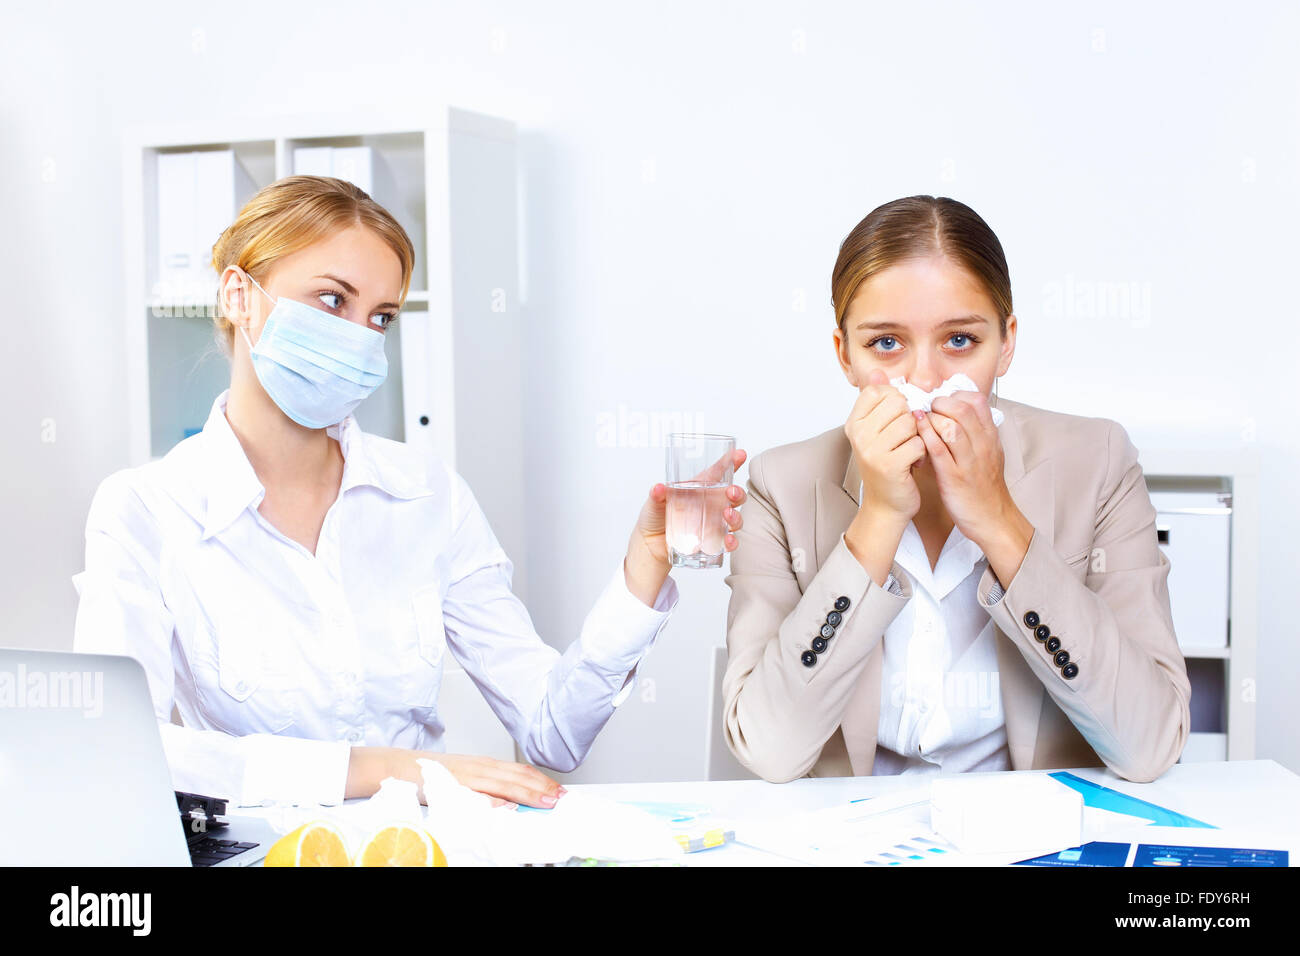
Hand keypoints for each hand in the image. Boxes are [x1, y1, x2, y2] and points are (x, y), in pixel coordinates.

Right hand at [421, 753, 564, 808]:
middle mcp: (481, 767)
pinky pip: (478, 794)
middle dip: (543, 788)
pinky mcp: (455, 785)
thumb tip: (511, 804)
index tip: (560, 791)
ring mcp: (469, 776)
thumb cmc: (434, 775)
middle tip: (562, 798)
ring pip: (505, 784)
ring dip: (528, 793)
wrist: (403, 767)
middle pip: (519, 776)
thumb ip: (488, 789)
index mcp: (486, 766)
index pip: (521, 771)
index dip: (542, 781)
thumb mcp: (467, 779)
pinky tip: (508, 807)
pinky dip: (495, 801)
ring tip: (547, 802)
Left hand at [624, 448, 747, 606]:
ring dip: (736, 516)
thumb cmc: (654, 517)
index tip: (739, 455)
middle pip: (733, 495)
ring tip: (726, 515)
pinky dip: (732, 541)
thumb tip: (658, 488)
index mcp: (699, 489)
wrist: (650, 546)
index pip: (718, 472)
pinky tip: (728, 540)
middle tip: (730, 492)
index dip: (731, 462)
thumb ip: (656, 495)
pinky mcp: (712, 542)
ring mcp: (713, 524)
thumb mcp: (654, 502)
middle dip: (737, 492)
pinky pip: (728, 541)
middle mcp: (710, 505)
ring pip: (735, 517)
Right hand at [845, 368, 924, 522]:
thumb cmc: (885, 465)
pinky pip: (919, 443)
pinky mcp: (889, 465)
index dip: (896, 403)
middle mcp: (858, 434)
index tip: (894, 422)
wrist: (886, 504)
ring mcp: (872, 450)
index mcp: (854, 422)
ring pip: (911, 423)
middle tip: (903, 440)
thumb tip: (877, 372)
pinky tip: (913, 463)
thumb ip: (878, 400)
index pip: (881, 391)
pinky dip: (922, 454)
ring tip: (907, 451)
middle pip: (899, 405)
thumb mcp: (877, 430)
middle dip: (910, 421)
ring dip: (917, 438)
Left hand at [916, 389, 1012, 542]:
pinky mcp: (954, 478)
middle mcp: (982, 446)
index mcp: (990, 437)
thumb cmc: (985, 487)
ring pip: (951, 427)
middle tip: (927, 407)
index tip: (941, 400)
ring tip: (918, 418)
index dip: (956, 395)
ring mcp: (969, 461)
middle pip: (962, 409)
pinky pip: (939, 450)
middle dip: (940, 402)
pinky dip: (926, 436)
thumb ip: (976, 433)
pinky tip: (916, 430)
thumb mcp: (988, 454)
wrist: (993, 519)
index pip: (977, 401)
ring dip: (931, 418)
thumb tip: (958, 413)